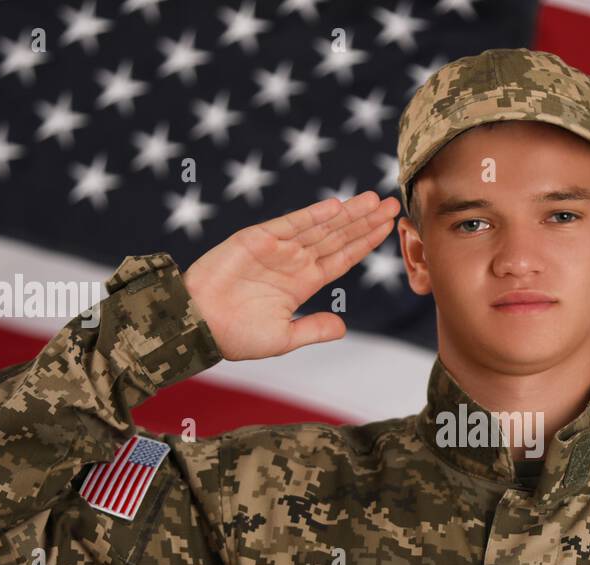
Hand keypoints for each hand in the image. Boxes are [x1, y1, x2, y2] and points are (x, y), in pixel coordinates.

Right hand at [181, 191, 400, 360]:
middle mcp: (294, 261)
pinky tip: (335, 207)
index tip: (388, 229)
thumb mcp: (284, 337)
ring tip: (373, 200)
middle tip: (392, 205)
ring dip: (347, 213)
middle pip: (337, 237)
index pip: (342, 258)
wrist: (197, 327)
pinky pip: (289, 225)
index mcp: (303, 282)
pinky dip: (311, 215)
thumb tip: (343, 328)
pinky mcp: (255, 239)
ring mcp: (276, 248)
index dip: (365, 243)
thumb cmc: (236, 336)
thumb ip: (314, 329)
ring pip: (319, 227)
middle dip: (365, 221)